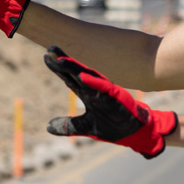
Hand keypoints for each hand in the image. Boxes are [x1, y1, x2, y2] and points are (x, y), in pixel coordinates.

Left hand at [43, 46, 176, 157]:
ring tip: (60, 60)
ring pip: (88, 77)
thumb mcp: (86, 127)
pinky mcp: (117, 97)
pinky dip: (93, 82)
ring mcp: (106, 92)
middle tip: (49, 49)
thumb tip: (47, 127)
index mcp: (88, 94)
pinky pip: (104, 88)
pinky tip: (82, 75)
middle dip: (62, 62)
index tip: (46, 56)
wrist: (137, 133)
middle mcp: (95, 90)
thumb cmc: (114, 126)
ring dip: (74, 68)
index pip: (70, 78)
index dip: (58, 67)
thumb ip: (68, 126)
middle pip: (76, 73)